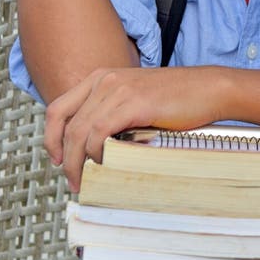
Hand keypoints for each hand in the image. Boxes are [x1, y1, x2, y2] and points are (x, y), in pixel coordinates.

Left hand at [44, 65, 228, 191]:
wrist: (209, 89)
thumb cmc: (177, 99)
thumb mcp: (134, 100)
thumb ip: (111, 114)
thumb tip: (92, 147)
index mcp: (101, 77)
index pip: (58, 108)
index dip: (51, 137)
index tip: (57, 159)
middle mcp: (104, 80)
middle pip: (66, 124)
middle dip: (65, 158)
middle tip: (73, 181)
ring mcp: (118, 89)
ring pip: (80, 131)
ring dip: (78, 163)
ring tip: (86, 182)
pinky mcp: (133, 102)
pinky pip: (101, 133)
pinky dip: (97, 154)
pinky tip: (106, 165)